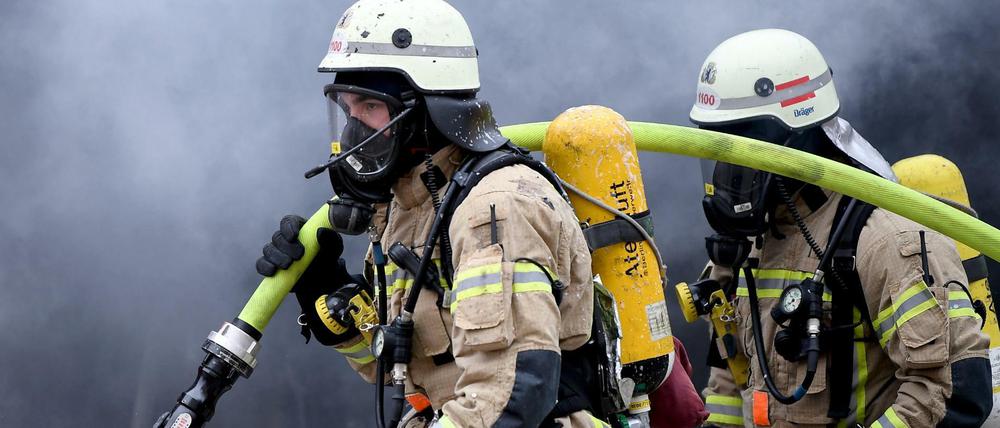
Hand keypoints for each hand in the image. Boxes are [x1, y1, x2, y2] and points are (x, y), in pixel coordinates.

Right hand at [256, 214, 367, 343]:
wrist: (323, 282)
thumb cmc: (328, 260)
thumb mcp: (334, 249)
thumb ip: (330, 239)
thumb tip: (320, 231)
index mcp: (299, 229)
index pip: (288, 222)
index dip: (288, 227)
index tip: (294, 236)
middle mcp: (286, 239)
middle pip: (277, 237)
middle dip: (286, 246)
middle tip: (298, 256)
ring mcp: (277, 253)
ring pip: (268, 250)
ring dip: (277, 257)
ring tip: (288, 265)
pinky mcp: (272, 267)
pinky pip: (261, 264)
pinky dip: (265, 267)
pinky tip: (273, 271)